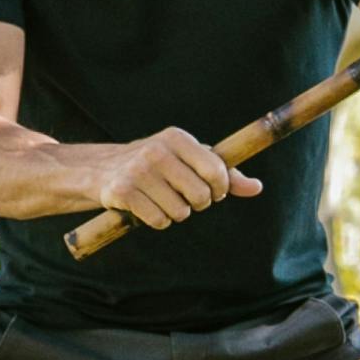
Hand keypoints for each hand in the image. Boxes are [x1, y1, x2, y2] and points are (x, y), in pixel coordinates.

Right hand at [91, 126, 261, 229]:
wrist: (103, 170)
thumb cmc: (158, 165)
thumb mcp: (189, 160)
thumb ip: (224, 173)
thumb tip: (256, 187)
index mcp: (177, 138)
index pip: (216, 171)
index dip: (220, 190)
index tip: (213, 192)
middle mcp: (157, 151)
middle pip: (200, 196)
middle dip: (197, 204)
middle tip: (184, 197)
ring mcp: (138, 171)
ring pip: (180, 212)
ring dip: (176, 214)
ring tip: (162, 200)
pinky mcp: (123, 192)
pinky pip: (159, 221)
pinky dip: (158, 221)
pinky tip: (147, 208)